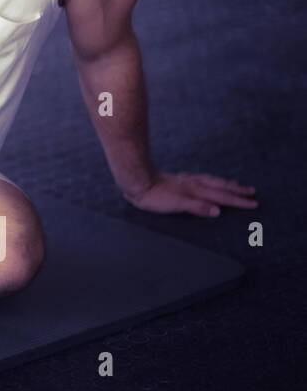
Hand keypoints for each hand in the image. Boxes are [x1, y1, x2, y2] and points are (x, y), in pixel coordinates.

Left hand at [123, 171, 256, 216]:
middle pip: (220, 186)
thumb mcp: (176, 204)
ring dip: (225, 184)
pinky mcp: (179, 179)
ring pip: (211, 181)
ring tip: (236, 184)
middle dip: (237, 190)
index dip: (238, 201)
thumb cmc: (154, 196)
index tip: (253, 203)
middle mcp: (194, 184)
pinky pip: (202, 179)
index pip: (222, 197)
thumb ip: (197, 207)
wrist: (137, 180)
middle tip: (252, 192)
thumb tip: (218, 211)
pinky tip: (208, 181)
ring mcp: (186, 180)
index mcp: (196, 191)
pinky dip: (211, 180)